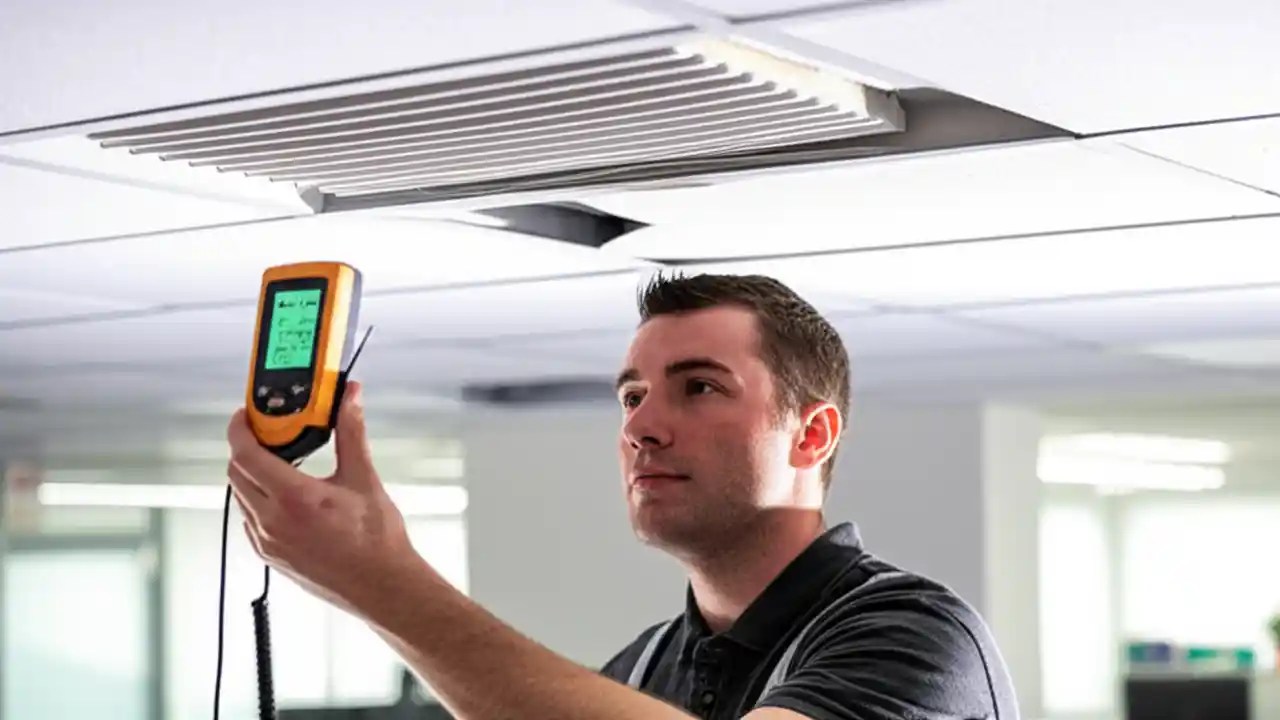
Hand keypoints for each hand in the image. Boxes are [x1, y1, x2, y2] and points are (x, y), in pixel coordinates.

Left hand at [226, 381, 421, 617]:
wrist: (382, 586)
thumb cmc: (376, 539)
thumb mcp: (363, 479)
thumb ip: (351, 433)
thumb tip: (350, 398)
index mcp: (293, 498)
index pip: (246, 454)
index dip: (239, 429)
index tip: (245, 415)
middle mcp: (272, 521)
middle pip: (236, 472)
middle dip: (245, 448)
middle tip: (266, 434)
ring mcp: (267, 542)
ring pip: (241, 496)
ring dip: (251, 474)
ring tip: (279, 462)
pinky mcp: (270, 556)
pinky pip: (250, 519)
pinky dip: (258, 500)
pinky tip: (285, 495)